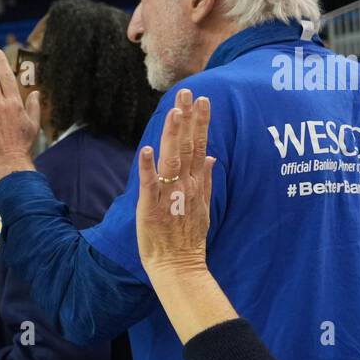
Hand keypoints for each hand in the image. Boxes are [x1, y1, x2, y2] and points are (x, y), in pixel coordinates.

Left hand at [135, 89, 214, 278]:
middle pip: (188, 147)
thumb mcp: (204, 208)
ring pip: (172, 159)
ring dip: (173, 135)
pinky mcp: (151, 208)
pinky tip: (147, 149)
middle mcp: (185, 186)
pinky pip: (150, 184)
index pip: (199, 146)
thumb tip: (211, 158)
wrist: (179, 267)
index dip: (200, 123)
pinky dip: (148, 167)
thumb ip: (206, 181)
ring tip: (174, 111)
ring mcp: (169, 196)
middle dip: (188, 119)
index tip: (202, 100)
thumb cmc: (188, 240)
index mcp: (195, 185)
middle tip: (188, 92)